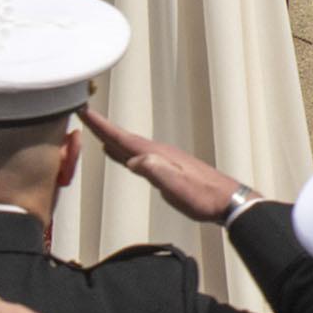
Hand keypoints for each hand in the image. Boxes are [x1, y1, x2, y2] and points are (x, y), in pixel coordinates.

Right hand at [80, 108, 249, 223]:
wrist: (227, 201)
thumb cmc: (203, 196)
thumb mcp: (177, 187)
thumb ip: (156, 171)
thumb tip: (133, 160)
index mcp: (158, 155)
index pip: (124, 138)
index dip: (103, 127)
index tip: (85, 111)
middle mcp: (159, 153)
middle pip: (125, 138)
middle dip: (104, 128)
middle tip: (85, 115)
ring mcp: (164, 160)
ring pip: (132, 147)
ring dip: (114, 139)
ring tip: (99, 132)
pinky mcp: (168, 169)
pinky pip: (140, 157)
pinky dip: (127, 153)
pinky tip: (123, 156)